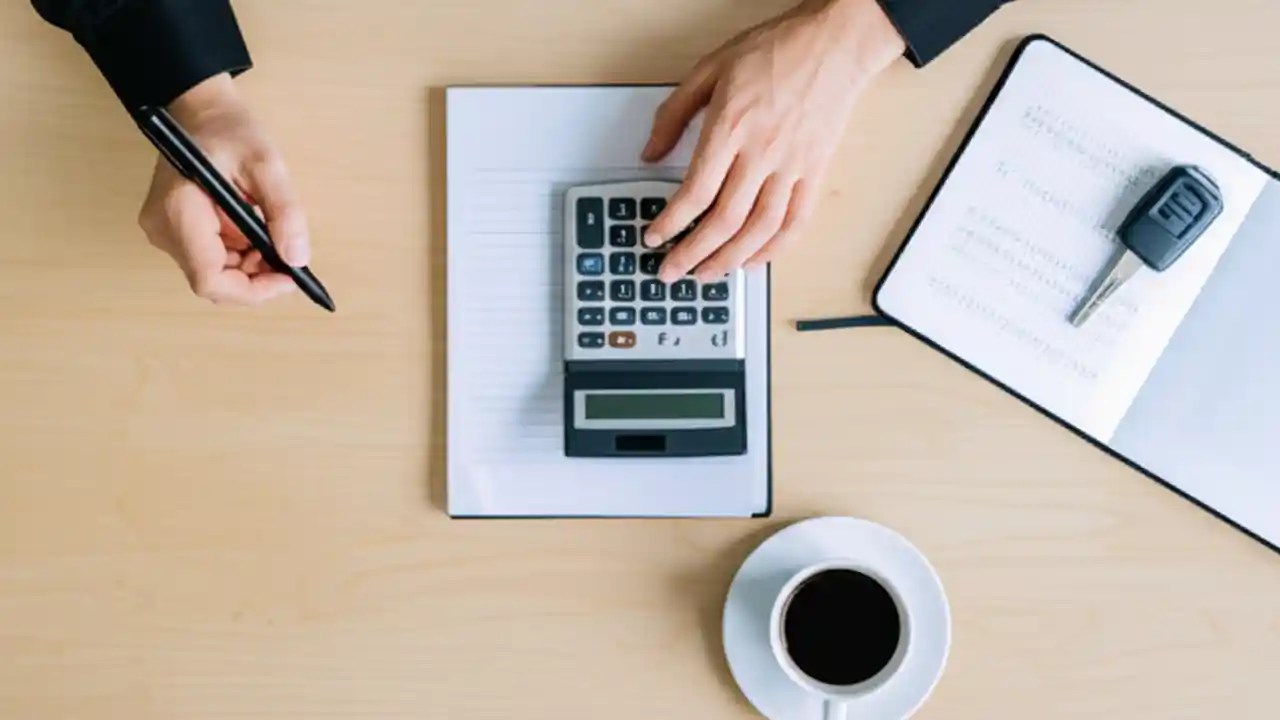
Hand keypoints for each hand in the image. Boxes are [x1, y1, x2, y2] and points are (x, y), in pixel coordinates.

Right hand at [137, 74, 309, 305]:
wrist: (202, 111)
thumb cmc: (230, 131)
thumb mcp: (267, 165)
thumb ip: (284, 213)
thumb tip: (297, 258)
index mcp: (180, 212)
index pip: (210, 279)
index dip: (253, 290)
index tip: (289, 277)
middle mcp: (164, 229)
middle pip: (213, 281)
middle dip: (256, 277)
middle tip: (287, 254)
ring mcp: (166, 231)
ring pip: (214, 273)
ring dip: (251, 266)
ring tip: (272, 235)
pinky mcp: (174, 230)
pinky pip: (210, 258)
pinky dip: (240, 255)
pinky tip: (255, 232)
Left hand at [641, 0, 904, 282]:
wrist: (834, 43)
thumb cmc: (776, 50)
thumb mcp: (709, 70)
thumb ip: (674, 114)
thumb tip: (650, 153)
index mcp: (731, 127)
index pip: (695, 192)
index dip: (671, 222)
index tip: (654, 237)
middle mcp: (762, 152)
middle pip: (724, 220)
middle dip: (693, 254)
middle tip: (672, 271)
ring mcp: (792, 166)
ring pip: (759, 230)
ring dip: (730, 260)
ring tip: (707, 274)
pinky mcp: (815, 171)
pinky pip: (795, 222)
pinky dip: (773, 249)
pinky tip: (752, 261)